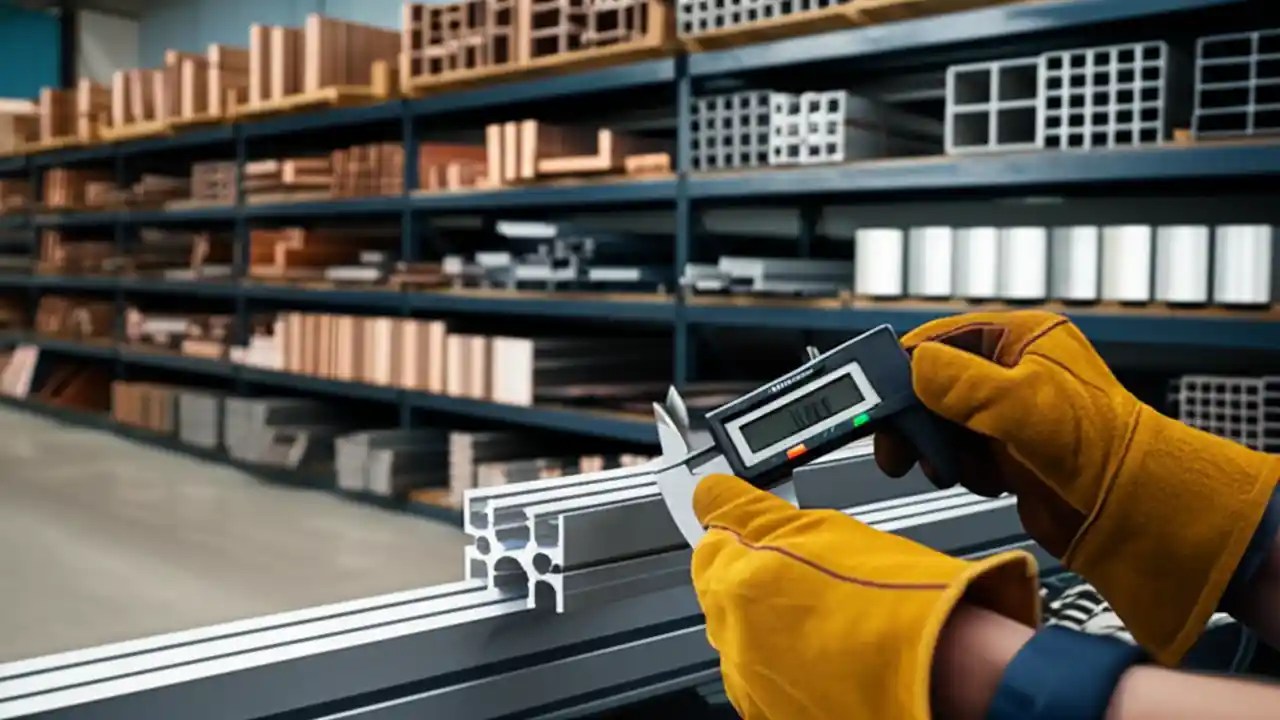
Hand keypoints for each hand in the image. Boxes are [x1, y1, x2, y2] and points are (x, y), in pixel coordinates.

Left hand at [690, 473, 1037, 719]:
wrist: (941, 678)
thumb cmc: (896, 606)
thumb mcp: (825, 529)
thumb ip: (754, 512)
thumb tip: (710, 493)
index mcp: (736, 585)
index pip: (711, 545)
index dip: (743, 534)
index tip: (767, 535)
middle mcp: (733, 641)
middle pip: (724, 596)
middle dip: (757, 582)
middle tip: (813, 578)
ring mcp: (753, 686)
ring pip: (745, 642)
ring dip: (771, 628)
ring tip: (831, 621)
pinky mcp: (775, 717)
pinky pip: (767, 683)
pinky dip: (788, 669)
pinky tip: (830, 656)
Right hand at [873, 310, 1278, 663]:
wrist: (1135, 512)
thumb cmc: (1099, 448)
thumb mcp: (1019, 405)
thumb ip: (959, 383)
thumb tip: (914, 367)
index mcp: (1025, 338)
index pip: (946, 338)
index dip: (909, 366)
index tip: (878, 394)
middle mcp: (1018, 370)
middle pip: (939, 383)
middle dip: (918, 417)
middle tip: (895, 445)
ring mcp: (1016, 413)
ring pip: (948, 421)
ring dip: (941, 448)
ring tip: (949, 468)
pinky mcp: (1015, 452)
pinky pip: (967, 452)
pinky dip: (964, 469)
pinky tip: (984, 481)